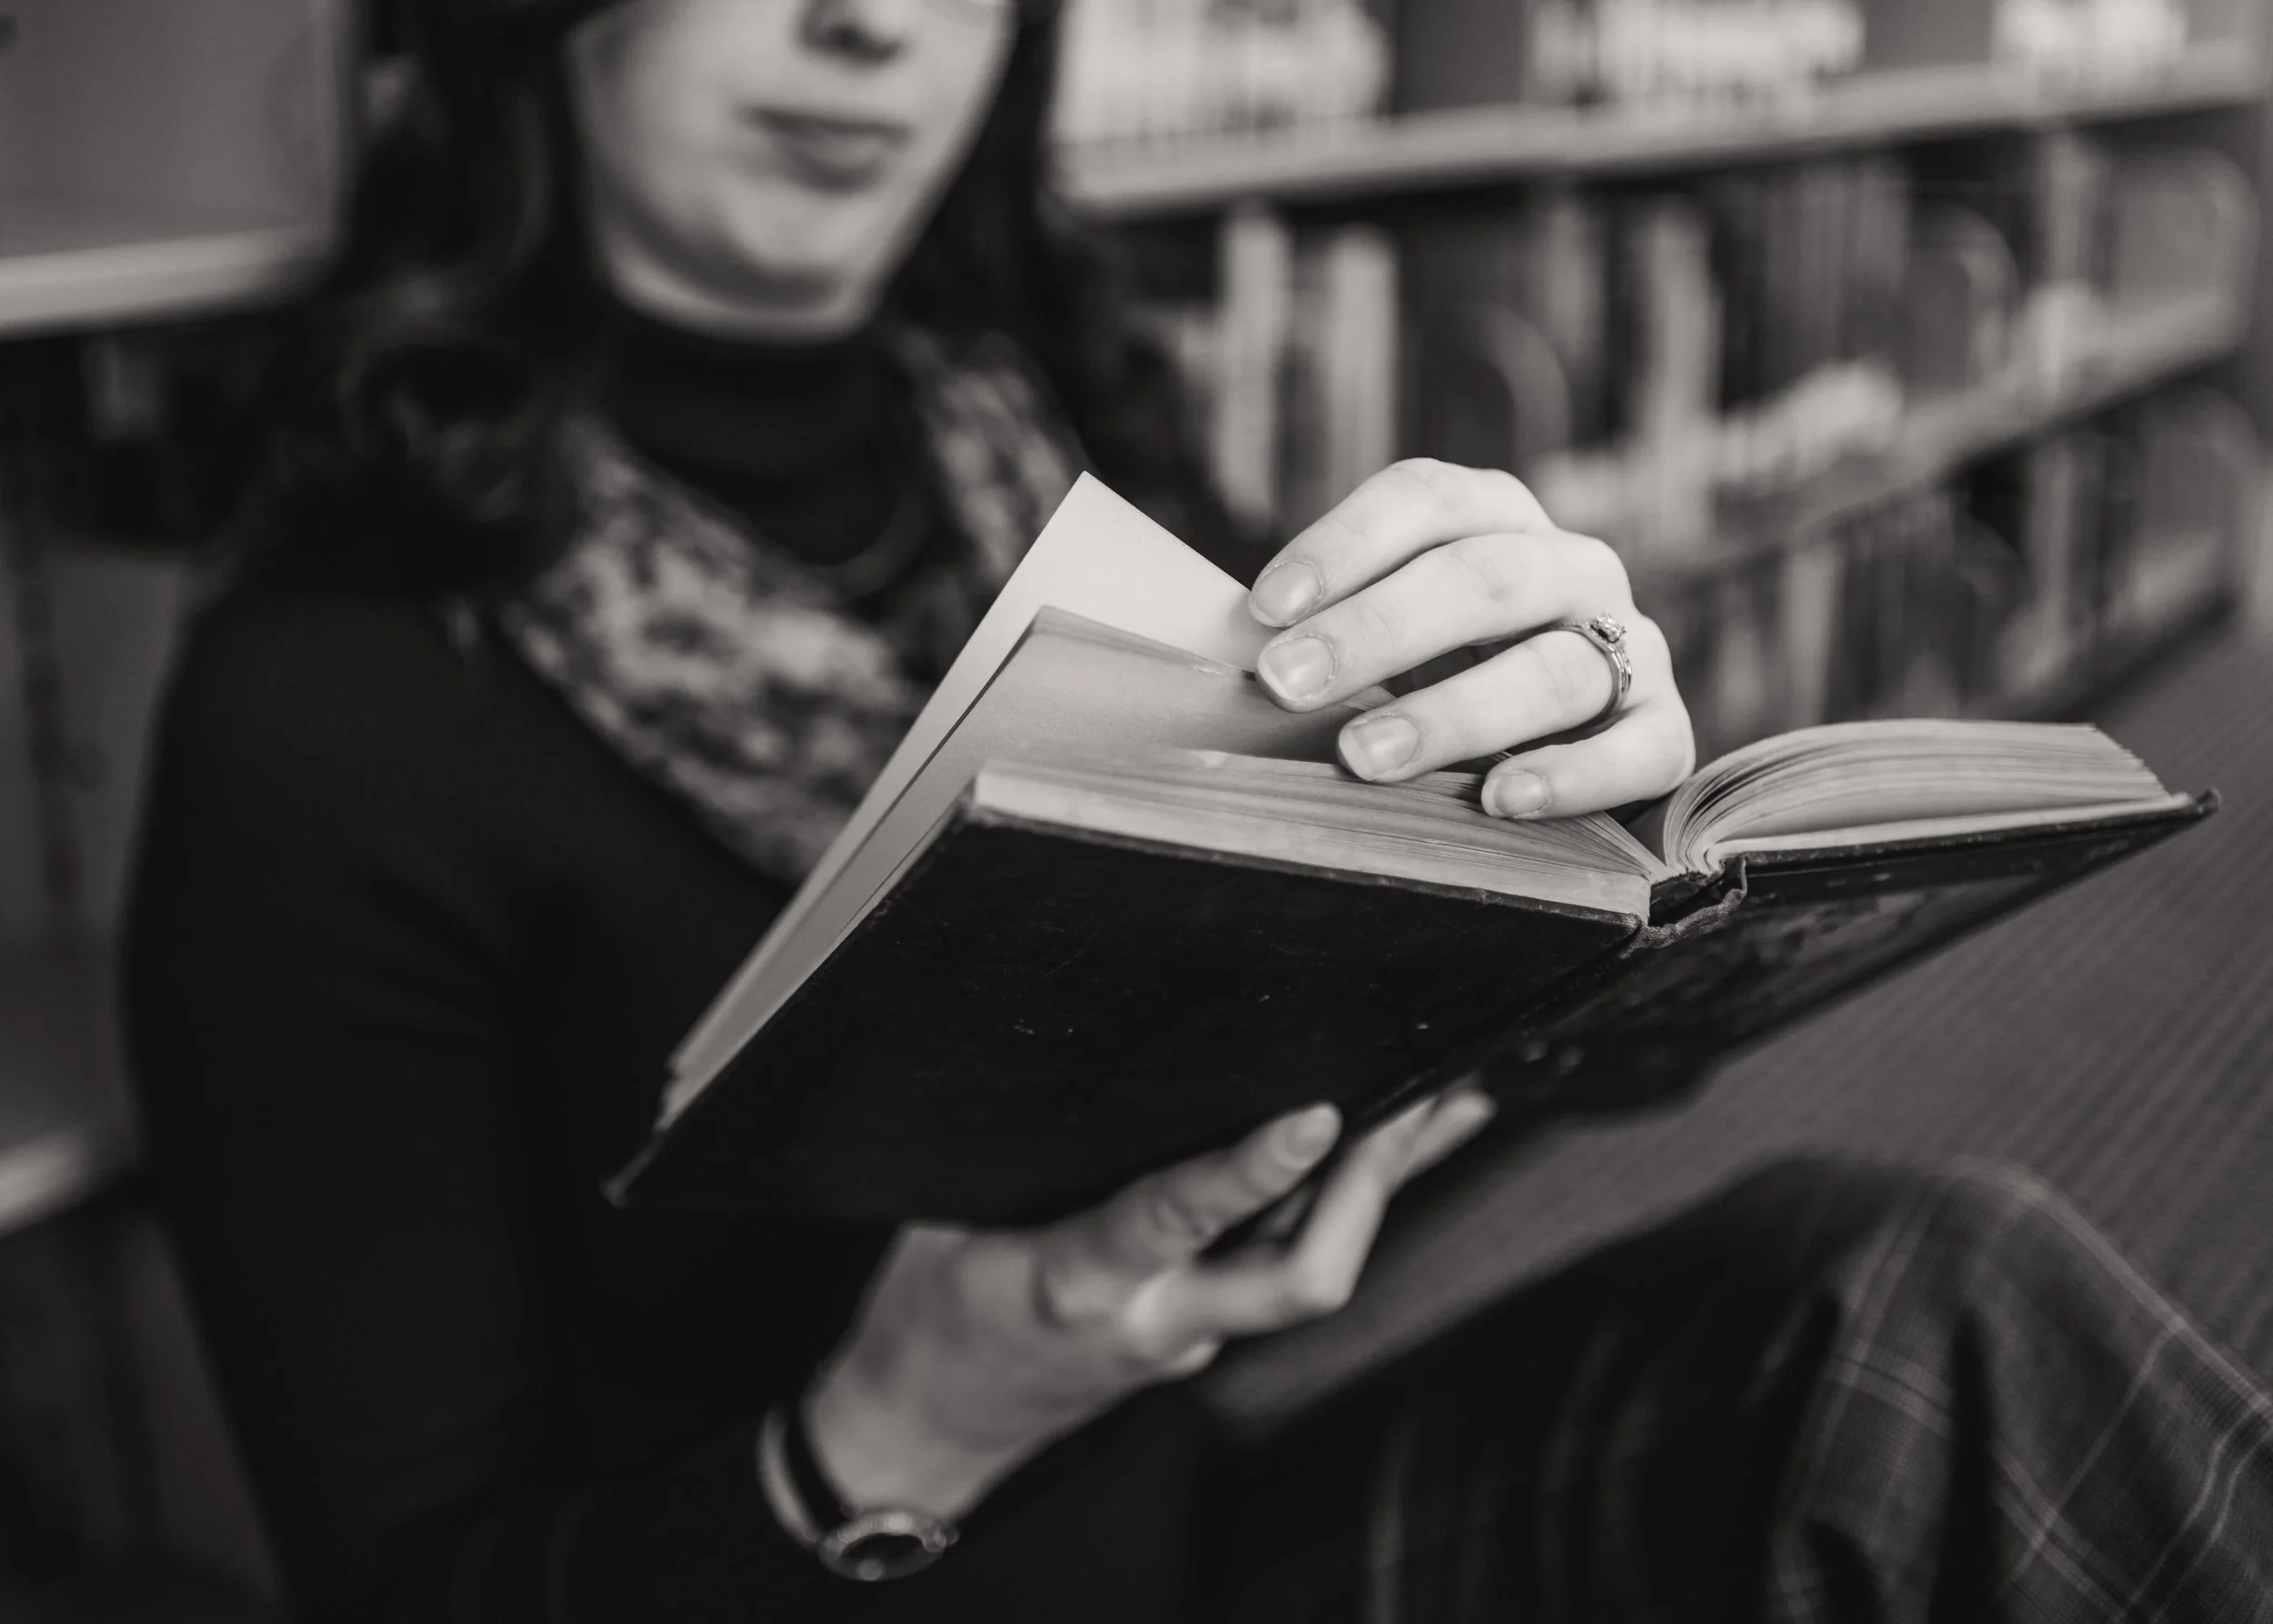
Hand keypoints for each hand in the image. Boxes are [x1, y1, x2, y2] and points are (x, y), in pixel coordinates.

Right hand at [802, 1087, 1497, 1518]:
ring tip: (1453, 1101)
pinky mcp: (1201, 1333)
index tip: (1315, 1117)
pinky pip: (1285, 1265)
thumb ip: (1029, 1154)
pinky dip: (1345, 1207)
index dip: (1252, 1171)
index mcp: (1077, 1282)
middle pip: (1296, 1277)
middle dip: (1367, 1189)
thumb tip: (1085, 1050)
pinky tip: (1396, 1154)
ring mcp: (1188, 1336)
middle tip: (1420, 1096)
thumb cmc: (932, 1309)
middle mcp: (1154, 1318)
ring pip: (1310, 1272)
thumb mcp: (951, 1219)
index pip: (1177, 1219)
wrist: (923, 1428)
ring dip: (1385, 1189)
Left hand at [1247, 460, 1694, 817]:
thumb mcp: (1392, 628)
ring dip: (1453, 713)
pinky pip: (1636, 749)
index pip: (1425, 499)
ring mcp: (1630, 646)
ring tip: (1366, 758)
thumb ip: (1326, 627)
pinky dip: (1571, 774)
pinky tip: (1500, 798)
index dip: (1344, 544)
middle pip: (1483, 579)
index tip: (1264, 608)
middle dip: (1376, 631)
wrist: (1576, 730)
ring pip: (1554, 669)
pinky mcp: (1664, 728)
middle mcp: (1571, 567)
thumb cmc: (1445, 668)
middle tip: (1288, 684)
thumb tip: (1218, 650)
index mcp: (1497, 518)